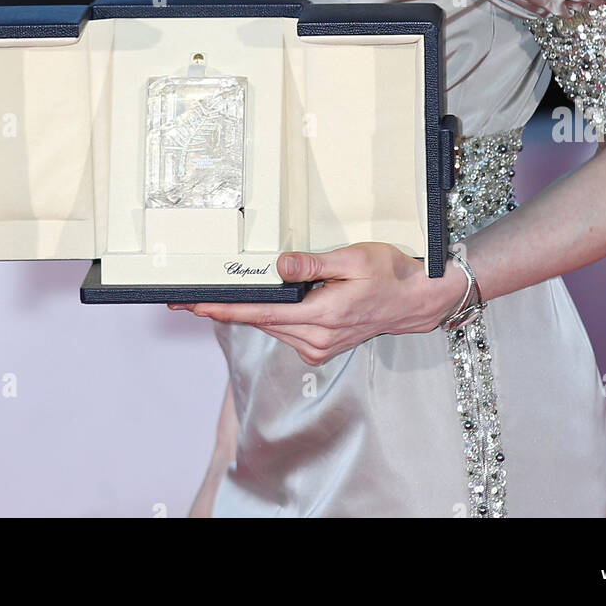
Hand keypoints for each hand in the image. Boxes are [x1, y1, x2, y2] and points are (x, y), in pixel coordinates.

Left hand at [167, 242, 467, 365]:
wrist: (415, 301)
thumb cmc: (389, 274)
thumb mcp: (354, 258)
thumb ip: (314, 263)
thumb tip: (280, 266)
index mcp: (323, 316)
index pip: (262, 314)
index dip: (226, 310)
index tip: (197, 306)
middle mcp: (317, 338)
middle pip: (260, 323)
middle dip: (225, 310)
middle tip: (189, 299)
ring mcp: (319, 347)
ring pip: (271, 327)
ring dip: (247, 314)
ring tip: (216, 299)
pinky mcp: (321, 348)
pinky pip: (285, 330)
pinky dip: (270, 317)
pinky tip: (264, 302)